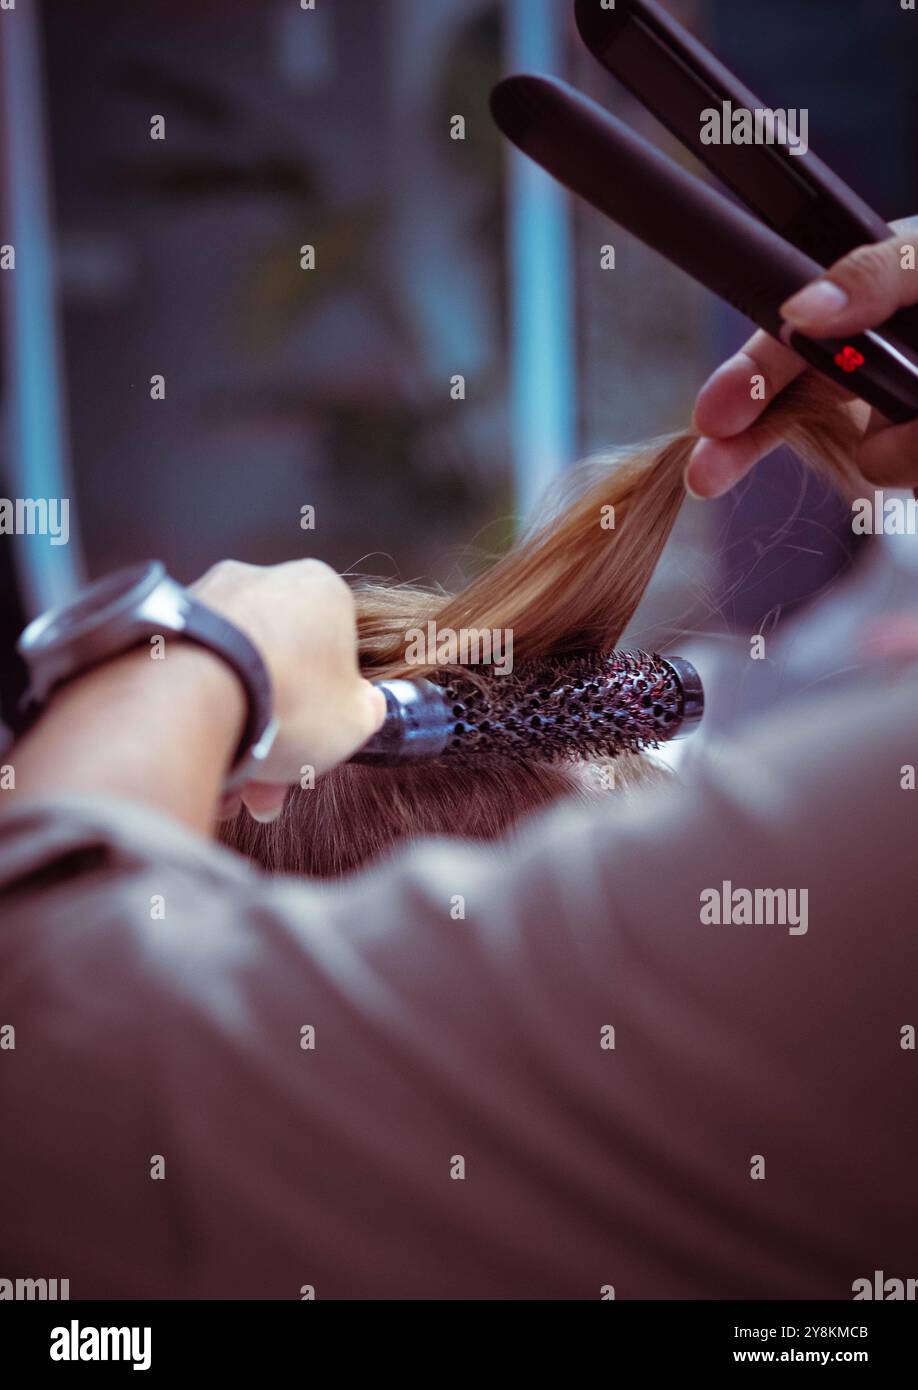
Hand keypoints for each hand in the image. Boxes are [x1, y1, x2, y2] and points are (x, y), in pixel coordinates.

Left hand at [191, 559, 384, 821]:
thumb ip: (364, 708)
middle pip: (281, 665)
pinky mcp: (160, 619)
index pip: (337, 645)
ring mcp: (206, 596)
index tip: (319, 741)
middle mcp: (262, 579)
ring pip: (234, 673)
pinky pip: (192, 672)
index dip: (330, 703)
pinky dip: (199, 713)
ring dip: (238, 728)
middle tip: (270, 784)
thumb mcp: (356, 719)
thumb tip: (362, 706)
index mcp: (322, 589)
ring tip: (231, 786)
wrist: (193, 693)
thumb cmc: (286, 698)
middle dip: (278, 729)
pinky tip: (202, 757)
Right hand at [685, 216, 917, 497]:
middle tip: (705, 474)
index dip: (745, 382)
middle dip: (749, 444)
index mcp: (863, 311)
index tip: (713, 416)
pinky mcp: (916, 461)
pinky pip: (902, 481)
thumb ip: (874, 274)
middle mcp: (872, 370)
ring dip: (902, 449)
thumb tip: (801, 309)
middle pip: (792, 416)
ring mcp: (896, 421)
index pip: (784, 348)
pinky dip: (917, 464)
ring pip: (873, 460)